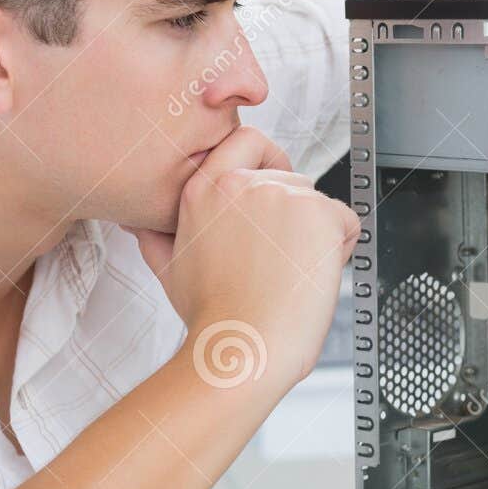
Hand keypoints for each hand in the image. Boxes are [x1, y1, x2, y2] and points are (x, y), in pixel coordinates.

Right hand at [131, 126, 359, 390]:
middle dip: (295, 214)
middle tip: (277, 259)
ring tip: (290, 275)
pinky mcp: (319, 213)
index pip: (247, 139)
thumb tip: (140, 224)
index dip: (268, 160)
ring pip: (319, 203)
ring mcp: (283, 195)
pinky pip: (346, 222)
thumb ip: (155, 237)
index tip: (273, 187)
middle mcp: (242, 184)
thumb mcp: (168, 270)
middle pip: (292, 177)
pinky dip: (340, 249)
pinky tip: (312, 277)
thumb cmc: (212, 318)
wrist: (243, 349)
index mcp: (204, 189)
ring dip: (316, 236)